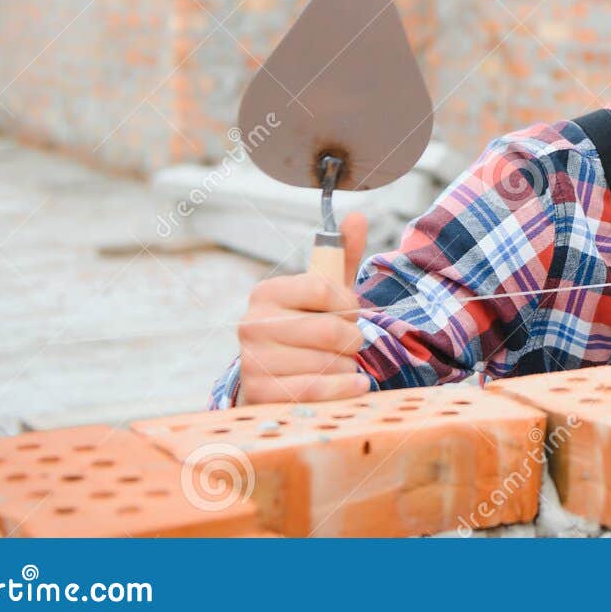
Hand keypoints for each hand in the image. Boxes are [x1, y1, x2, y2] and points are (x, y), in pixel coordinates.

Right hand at [236, 211, 371, 404]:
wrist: (277, 378)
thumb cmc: (307, 328)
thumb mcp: (324, 292)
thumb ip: (342, 256)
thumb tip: (357, 216)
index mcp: (266, 292)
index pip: (321, 288)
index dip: (347, 302)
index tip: (351, 310)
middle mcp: (252, 324)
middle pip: (329, 329)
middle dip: (353, 338)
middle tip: (351, 342)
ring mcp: (253, 361)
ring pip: (327, 363)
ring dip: (348, 366)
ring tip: (339, 364)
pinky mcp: (261, 395)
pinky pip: (316, 391)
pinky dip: (344, 389)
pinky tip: (353, 384)